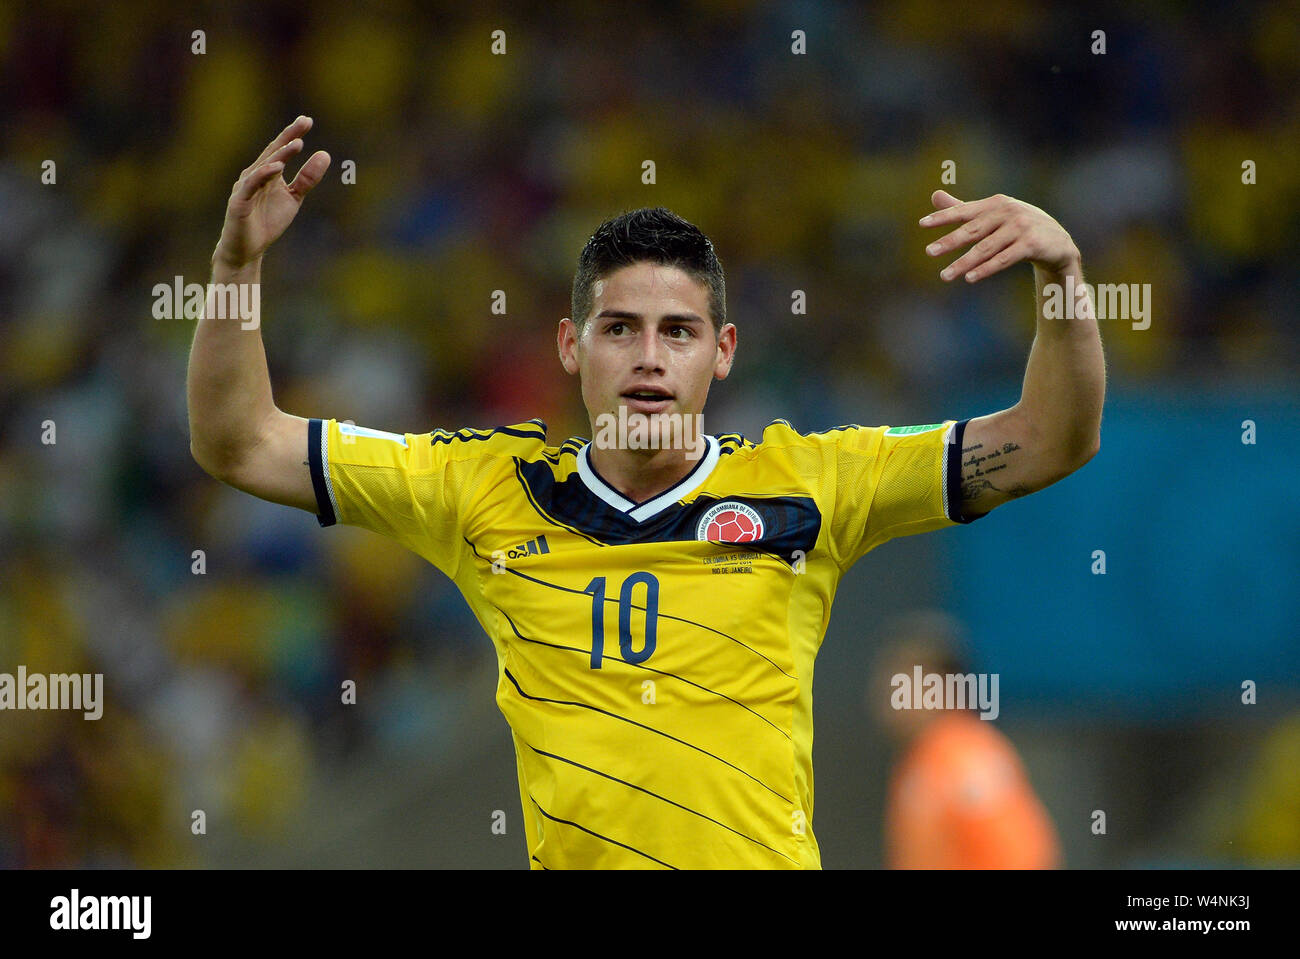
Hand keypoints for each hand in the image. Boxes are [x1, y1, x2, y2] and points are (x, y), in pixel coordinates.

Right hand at [213, 115, 330, 268]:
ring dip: (280, 154)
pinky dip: (263, 174)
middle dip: (289, 136)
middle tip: (305, 122)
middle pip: (273, 151)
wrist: (247, 249)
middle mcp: (254, 174)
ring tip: (297, 143)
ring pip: (264, 166)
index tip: (308, 120)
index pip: (281, 149)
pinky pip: (252, 185)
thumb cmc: (267, 221)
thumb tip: (325, 154)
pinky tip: (277, 167)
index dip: (293, 134)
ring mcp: (245, 187)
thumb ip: (307, 179)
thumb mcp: (293, 198)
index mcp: (266, 172)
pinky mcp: (239, 202)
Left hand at [919, 190, 1079, 282]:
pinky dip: (986, 269)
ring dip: (964, 263)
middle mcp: (1008, 212)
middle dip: (950, 241)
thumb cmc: (1018, 228)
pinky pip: (1004, 259)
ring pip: (986, 248)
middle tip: (929, 252)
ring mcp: (1021, 227)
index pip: (965, 211)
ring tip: (945, 275)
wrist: (1057, 243)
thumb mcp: (992, 216)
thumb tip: (934, 195)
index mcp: (996, 203)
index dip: (944, 217)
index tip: (923, 225)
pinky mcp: (1032, 244)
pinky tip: (970, 277)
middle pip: (973, 230)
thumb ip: (963, 209)